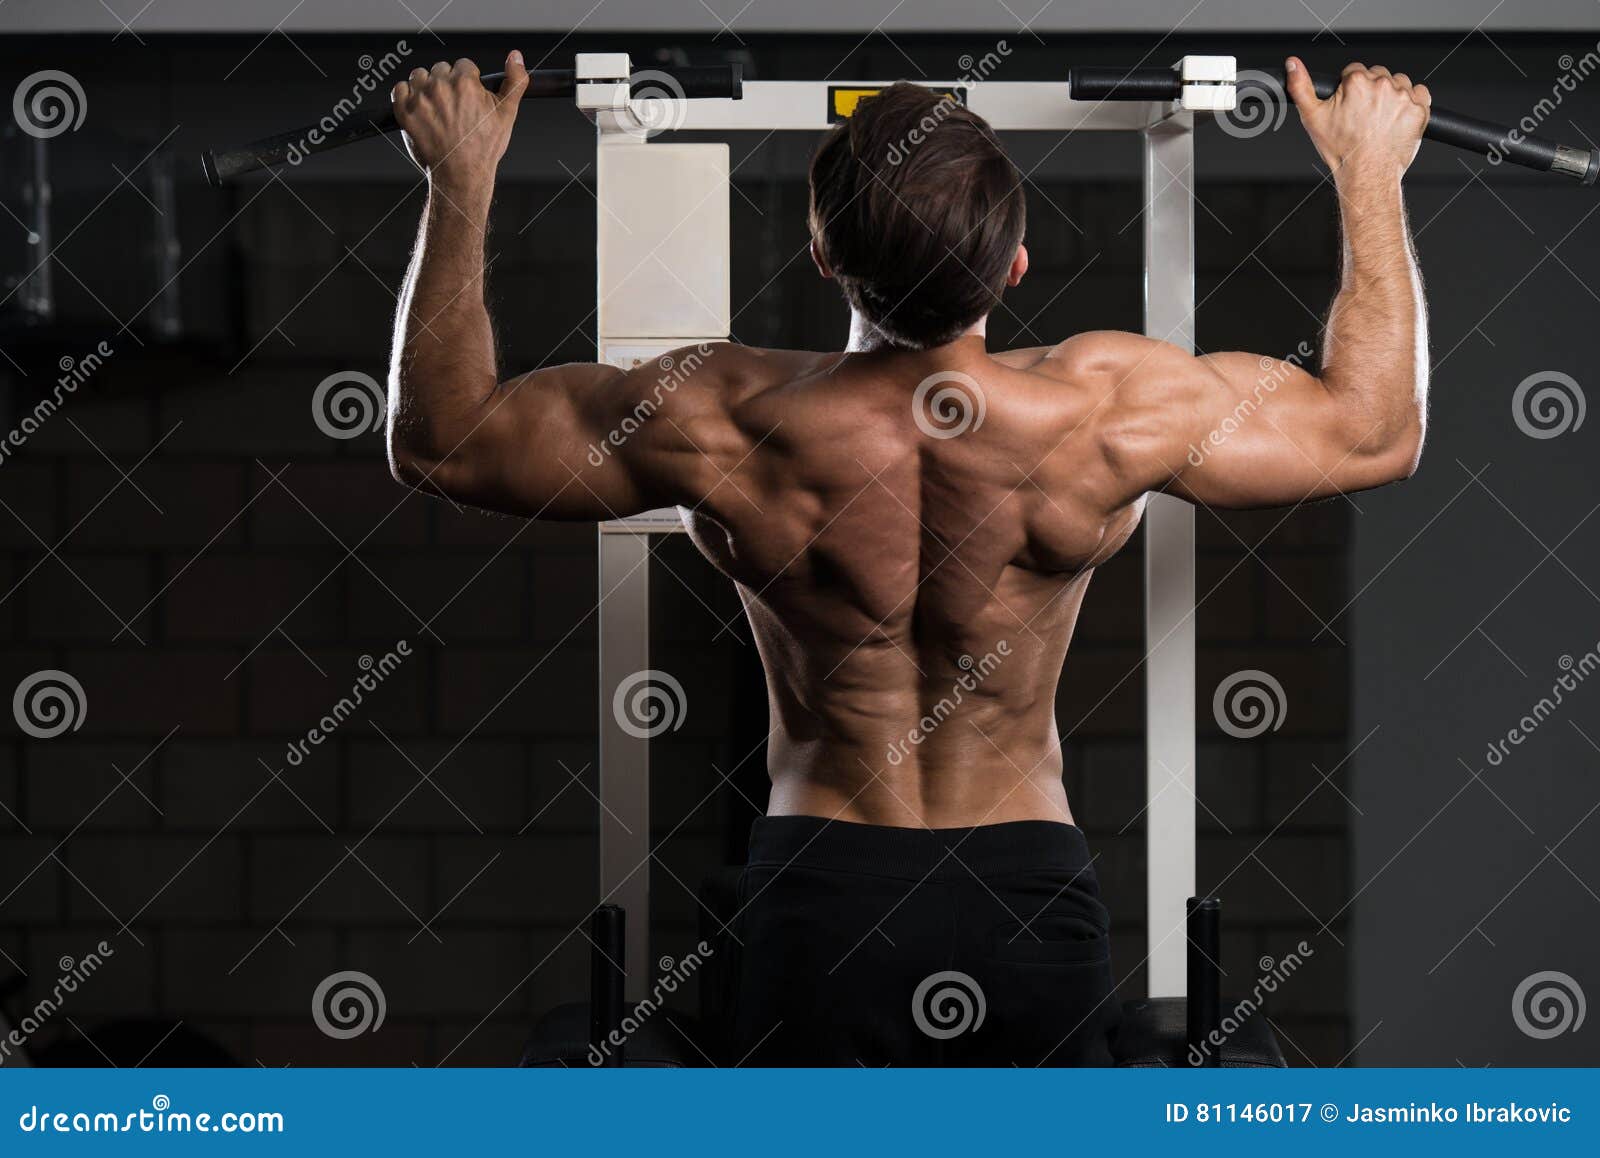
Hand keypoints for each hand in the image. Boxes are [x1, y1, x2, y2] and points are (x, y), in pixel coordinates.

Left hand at [392, 51, 528, 187]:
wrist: (461, 175)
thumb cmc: (485, 147)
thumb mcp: (507, 113)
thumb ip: (515, 81)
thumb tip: (516, 56)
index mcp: (465, 82)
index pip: (464, 66)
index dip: (469, 83)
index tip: (469, 100)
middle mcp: (440, 86)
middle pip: (441, 69)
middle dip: (447, 84)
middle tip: (453, 109)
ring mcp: (420, 99)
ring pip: (419, 76)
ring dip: (426, 87)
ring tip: (437, 110)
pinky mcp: (404, 112)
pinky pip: (399, 89)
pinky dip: (406, 96)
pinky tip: (420, 111)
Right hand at [1285, 57, 1429, 182]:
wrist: (1367, 172)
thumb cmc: (1342, 149)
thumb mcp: (1312, 117)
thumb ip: (1300, 86)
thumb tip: (1292, 64)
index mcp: (1357, 81)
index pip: (1354, 71)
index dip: (1349, 89)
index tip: (1350, 106)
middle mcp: (1382, 83)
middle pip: (1377, 75)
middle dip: (1371, 91)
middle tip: (1364, 116)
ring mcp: (1403, 95)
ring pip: (1398, 82)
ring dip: (1392, 96)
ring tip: (1380, 120)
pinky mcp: (1420, 107)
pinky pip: (1420, 93)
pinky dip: (1411, 103)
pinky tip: (1397, 119)